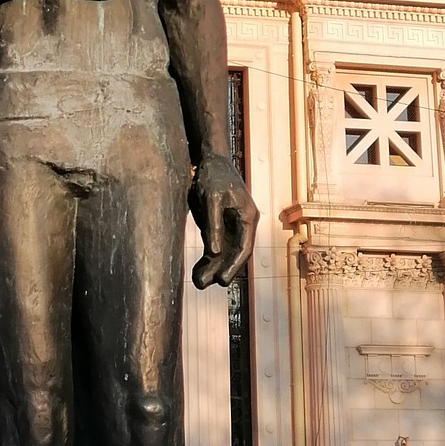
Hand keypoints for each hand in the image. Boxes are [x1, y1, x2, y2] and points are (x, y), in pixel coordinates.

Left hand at [190, 156, 257, 287]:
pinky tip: (197, 270)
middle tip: (203, 285)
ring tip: (197, 281)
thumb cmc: (213, 176)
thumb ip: (213, 225)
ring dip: (212, 267)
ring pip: (225, 253)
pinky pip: (217, 247)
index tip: (222, 281)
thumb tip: (216, 253)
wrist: (211, 160)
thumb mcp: (211, 199)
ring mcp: (233, 226)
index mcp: (247, 217)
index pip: (244, 248)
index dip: (234, 266)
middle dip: (220, 270)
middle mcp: (243, 224)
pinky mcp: (222, 226)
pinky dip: (208, 259)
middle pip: (234, 254)